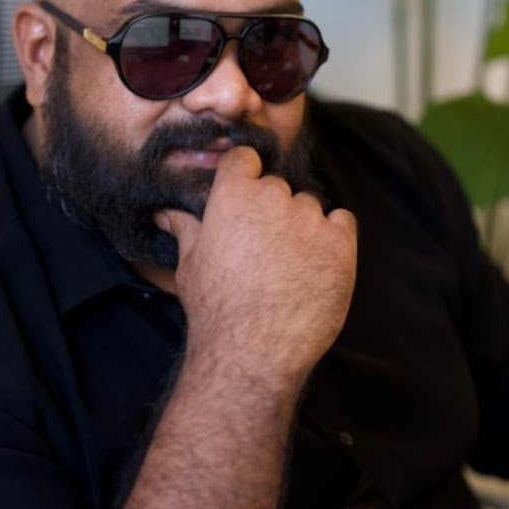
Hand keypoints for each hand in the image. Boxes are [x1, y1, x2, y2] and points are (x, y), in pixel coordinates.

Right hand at [155, 146, 356, 390]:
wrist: (253, 350)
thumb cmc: (215, 308)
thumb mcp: (191, 264)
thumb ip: (185, 230)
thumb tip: (165, 214)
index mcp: (232, 195)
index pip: (244, 158)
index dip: (246, 175)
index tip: (246, 198)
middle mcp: (273, 197)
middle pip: (278, 187)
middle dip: (272, 210)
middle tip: (264, 249)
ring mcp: (310, 218)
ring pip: (310, 206)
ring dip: (303, 226)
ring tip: (289, 266)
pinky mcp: (340, 242)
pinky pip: (342, 222)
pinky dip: (334, 238)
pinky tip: (317, 266)